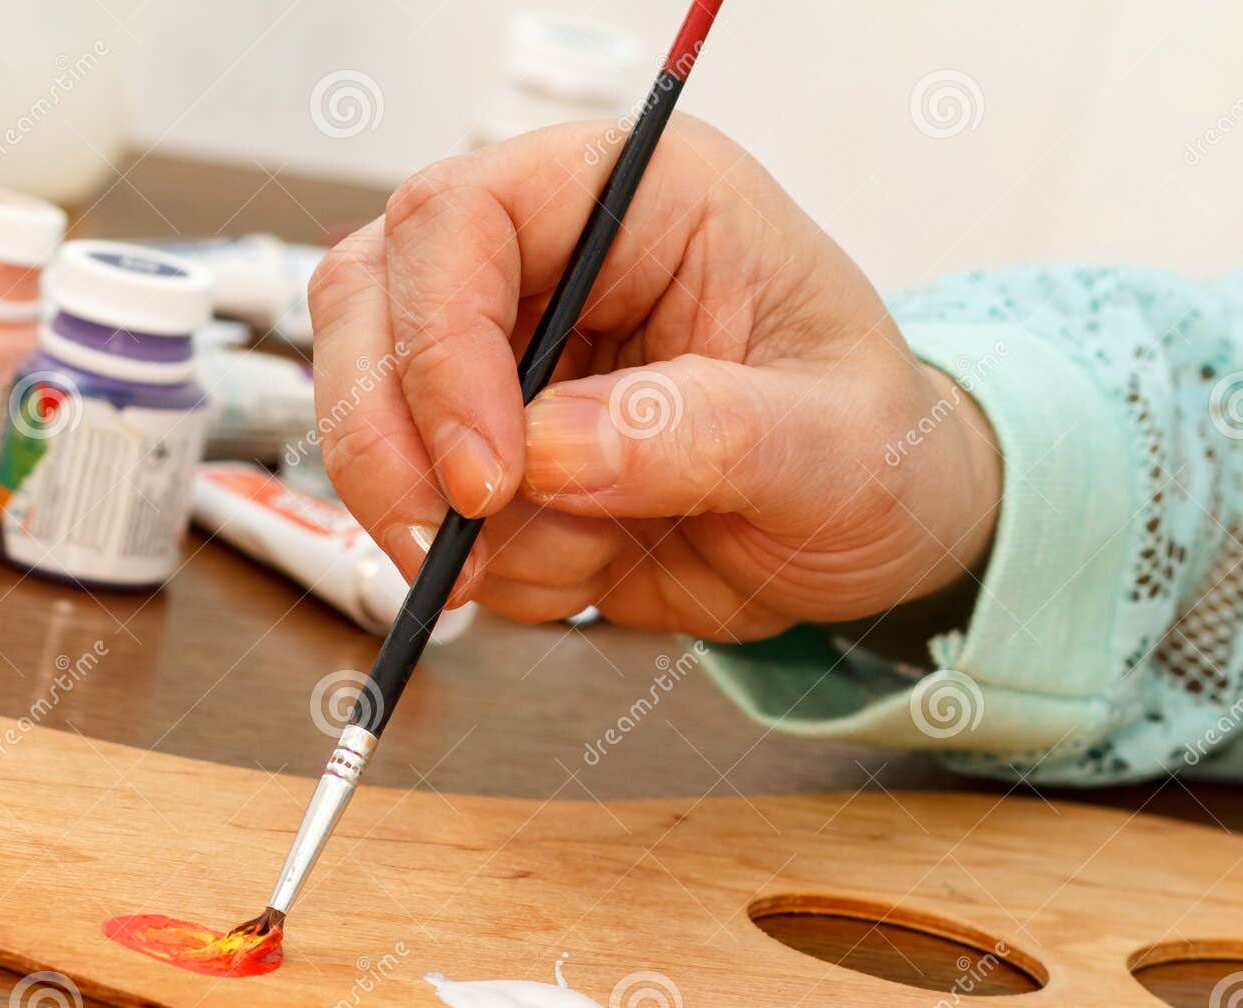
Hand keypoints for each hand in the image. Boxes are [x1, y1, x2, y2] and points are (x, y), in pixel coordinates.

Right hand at [308, 116, 1000, 640]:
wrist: (868, 537)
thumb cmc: (874, 449)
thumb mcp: (836, 442)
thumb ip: (708, 432)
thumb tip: (555, 450)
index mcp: (637, 200)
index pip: (465, 219)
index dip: (442, 343)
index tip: (488, 475)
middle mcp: (551, 264)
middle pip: (369, 301)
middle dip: (389, 440)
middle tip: (449, 544)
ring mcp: (505, 360)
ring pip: (368, 411)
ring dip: (452, 524)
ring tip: (595, 555)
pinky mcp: (490, 452)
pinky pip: (421, 512)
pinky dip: (494, 573)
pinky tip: (593, 565)